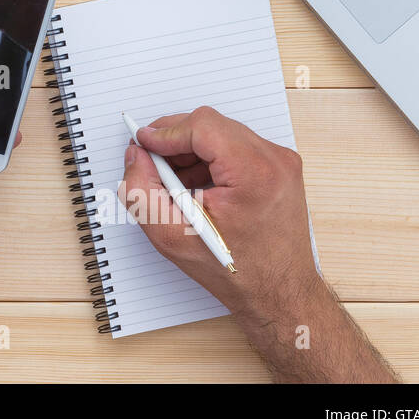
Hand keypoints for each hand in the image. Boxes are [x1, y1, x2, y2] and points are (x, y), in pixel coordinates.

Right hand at [119, 106, 322, 323]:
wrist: (279, 293)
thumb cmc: (234, 269)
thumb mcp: (170, 234)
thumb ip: (141, 188)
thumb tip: (137, 154)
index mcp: (254, 173)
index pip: (202, 126)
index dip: (166, 131)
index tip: (143, 142)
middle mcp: (274, 161)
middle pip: (212, 126)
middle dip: (175, 139)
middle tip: (150, 159)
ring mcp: (281, 163)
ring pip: (223, 134)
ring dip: (191, 149)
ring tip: (172, 179)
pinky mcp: (280, 169)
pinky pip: (236, 147)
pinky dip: (210, 158)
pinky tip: (195, 184)